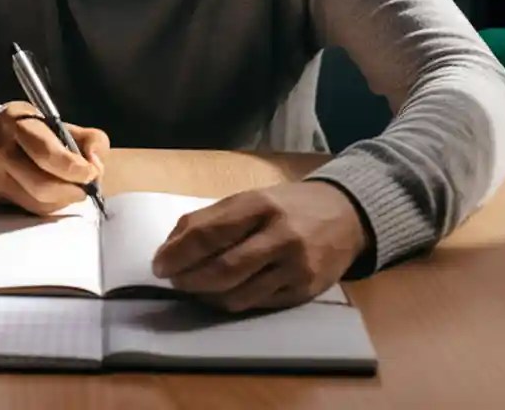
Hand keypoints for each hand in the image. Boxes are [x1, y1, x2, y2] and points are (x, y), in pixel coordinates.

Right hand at [0, 101, 107, 214]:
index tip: (91, 172)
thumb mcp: (61, 123)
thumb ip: (90, 139)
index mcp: (16, 122)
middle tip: (86, 187)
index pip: (46, 152)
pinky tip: (55, 194)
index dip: (73, 168)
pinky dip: (49, 205)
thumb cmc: (31, 130)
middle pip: (41, 185)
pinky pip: (28, 209)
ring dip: (63, 200)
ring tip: (72, 189)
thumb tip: (95, 164)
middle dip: (72, 190)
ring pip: (36, 202)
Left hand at [151, 181, 368, 311]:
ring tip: (194, 288)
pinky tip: (221, 294)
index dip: (177, 254)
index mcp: (259, 205)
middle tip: (173, 281)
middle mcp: (280, 236)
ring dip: (206, 296)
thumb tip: (168, 249)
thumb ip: (207, 220)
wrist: (345, 216)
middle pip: (221, 269)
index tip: (158, 265)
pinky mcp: (304, 291)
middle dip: (188, 280)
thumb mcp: (248, 200)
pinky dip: (230, 302)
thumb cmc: (285, 207)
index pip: (208, 234)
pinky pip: (256, 304)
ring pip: (237, 294)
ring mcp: (295, 266)